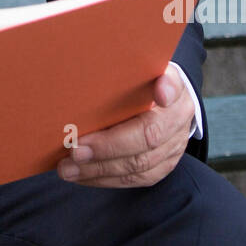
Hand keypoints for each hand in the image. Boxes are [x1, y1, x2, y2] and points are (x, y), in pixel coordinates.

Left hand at [56, 64, 194, 187]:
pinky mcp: (163, 167)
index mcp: (175, 87)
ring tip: (67, 168)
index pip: (173, 86)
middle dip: (108, 147)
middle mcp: (179, 119)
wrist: (163, 100)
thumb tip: (104, 65)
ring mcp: (174, 147)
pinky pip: (135, 180)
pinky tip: (80, 175)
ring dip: (99, 169)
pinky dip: (104, 179)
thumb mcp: (136, 67)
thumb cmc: (138, 81)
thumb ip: (127, 66)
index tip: (159, 92)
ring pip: (139, 165)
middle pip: (148, 137)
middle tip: (75, 150)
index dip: (167, 90)